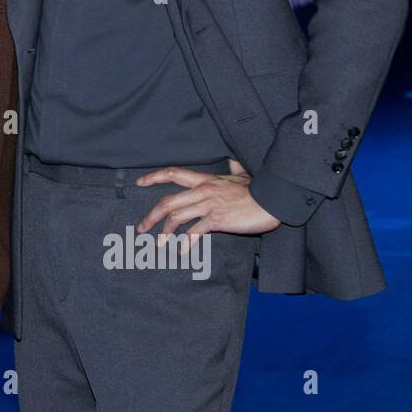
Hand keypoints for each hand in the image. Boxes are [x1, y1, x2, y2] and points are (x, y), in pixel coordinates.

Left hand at [134, 159, 279, 247]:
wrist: (273, 199)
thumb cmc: (257, 188)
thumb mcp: (241, 174)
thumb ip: (232, 168)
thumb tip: (231, 159)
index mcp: (205, 180)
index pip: (173, 173)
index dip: (154, 177)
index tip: (139, 183)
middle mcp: (202, 191)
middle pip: (167, 201)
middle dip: (151, 216)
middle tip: (141, 227)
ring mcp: (209, 205)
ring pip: (177, 217)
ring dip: (164, 232)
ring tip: (158, 244)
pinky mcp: (217, 220)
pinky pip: (195, 232)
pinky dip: (186, 242)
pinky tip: (182, 251)